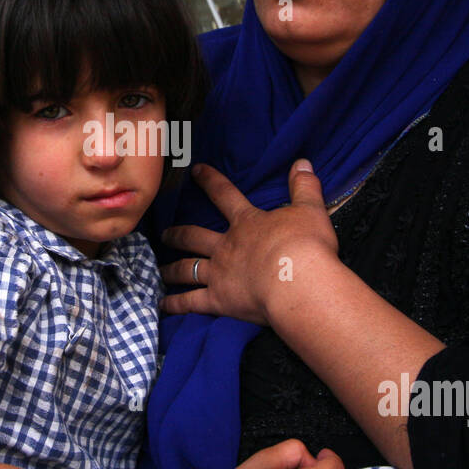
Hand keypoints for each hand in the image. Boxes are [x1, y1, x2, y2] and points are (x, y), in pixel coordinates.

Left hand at [161, 159, 337, 324]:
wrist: (297, 282)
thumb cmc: (306, 246)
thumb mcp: (310, 211)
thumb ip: (304, 187)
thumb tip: (302, 162)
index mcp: (246, 223)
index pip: (224, 195)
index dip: (209, 181)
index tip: (195, 171)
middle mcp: (226, 247)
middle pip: (194, 236)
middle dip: (178, 234)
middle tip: (164, 233)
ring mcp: (219, 274)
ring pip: (188, 268)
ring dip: (171, 269)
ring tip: (158, 271)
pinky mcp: (219, 300)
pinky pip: (191, 302)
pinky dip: (176, 304)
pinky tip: (162, 305)